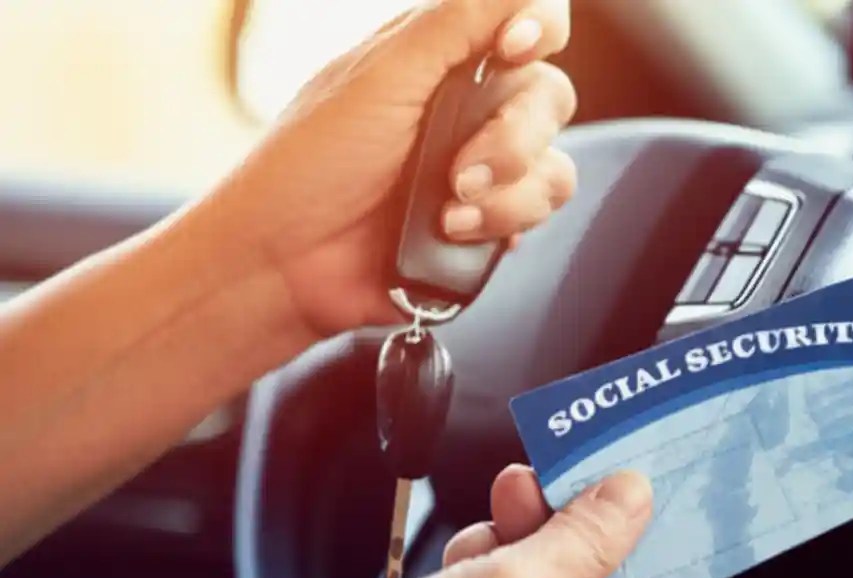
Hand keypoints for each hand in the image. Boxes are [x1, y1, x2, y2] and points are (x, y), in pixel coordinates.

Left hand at [197, 0, 576, 336]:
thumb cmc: (313, 162)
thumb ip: (458, 20)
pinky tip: (451, 234)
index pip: (528, 20)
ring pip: (553, 164)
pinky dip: (501, 225)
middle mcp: (469, 108)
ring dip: (506, 193)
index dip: (539, 26)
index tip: (511, 50)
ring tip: (448, 215)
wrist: (286, 264)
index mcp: (442, 59)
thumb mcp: (384, 72)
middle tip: (457, 170)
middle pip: (550, 97)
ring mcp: (483, 170)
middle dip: (513, 138)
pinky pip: (538, 215)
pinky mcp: (489, 226)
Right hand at [247, 469, 697, 577]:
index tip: (629, 465)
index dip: (646, 520)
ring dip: (520, 539)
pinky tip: (462, 566)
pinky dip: (491, 567)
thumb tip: (636, 494)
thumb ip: (586, 535)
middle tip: (543, 473)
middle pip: (610, 572)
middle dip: (568, 520)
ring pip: (557, 573)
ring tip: (487, 531)